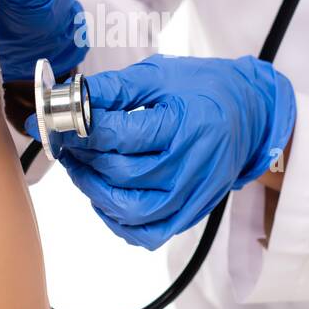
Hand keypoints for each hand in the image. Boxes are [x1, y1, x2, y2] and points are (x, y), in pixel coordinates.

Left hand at [25, 54, 295, 249]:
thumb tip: (69, 96)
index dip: (80, 129)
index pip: (119, 136)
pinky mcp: (190, 215)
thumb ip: (114, 88)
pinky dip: (116, 220)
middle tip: (66, 141)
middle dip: (83, 158)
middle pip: (120, 174)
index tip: (57, 121)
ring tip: (80, 166)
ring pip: (129, 209)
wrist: (251, 114)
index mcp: (184, 124)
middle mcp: (190, 166)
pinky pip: (145, 233)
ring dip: (93, 190)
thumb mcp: (160, 75)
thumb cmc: (205, 89)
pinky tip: (103, 196)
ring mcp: (192, 196)